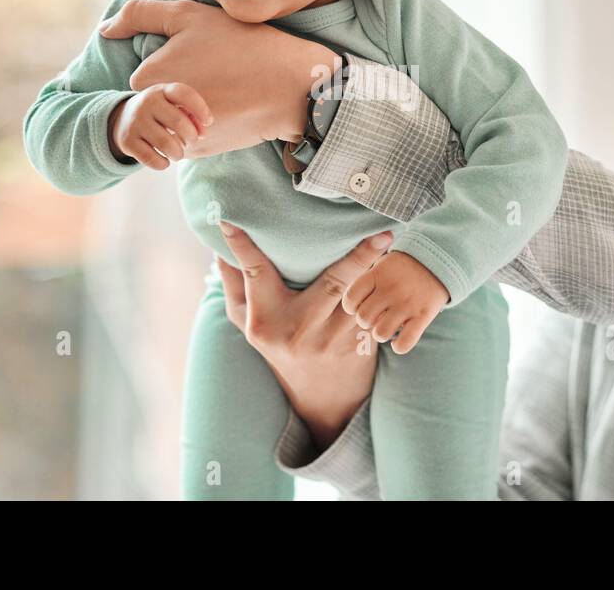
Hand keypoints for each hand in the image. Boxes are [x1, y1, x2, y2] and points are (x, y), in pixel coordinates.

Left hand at [98, 0, 340, 158]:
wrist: (288, 86)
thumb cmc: (240, 44)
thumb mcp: (188, 16)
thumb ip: (141, 15)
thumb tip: (105, 29)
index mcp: (146, 77)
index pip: (145, 70)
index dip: (173, 58)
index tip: (203, 53)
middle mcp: (153, 112)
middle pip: (156, 96)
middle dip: (179, 84)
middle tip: (217, 71)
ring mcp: (172, 134)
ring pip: (171, 117)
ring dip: (189, 106)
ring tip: (225, 88)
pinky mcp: (197, 152)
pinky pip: (189, 135)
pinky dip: (206, 123)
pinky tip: (231, 107)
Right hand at [108, 82, 211, 169]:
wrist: (122, 119)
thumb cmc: (159, 114)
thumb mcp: (173, 107)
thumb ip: (191, 116)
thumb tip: (203, 133)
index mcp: (161, 91)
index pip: (184, 93)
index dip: (201, 108)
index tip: (208, 122)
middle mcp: (146, 103)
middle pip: (179, 122)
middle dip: (191, 137)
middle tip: (190, 141)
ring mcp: (135, 122)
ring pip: (166, 144)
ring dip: (178, 153)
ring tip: (178, 153)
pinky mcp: (127, 141)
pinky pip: (152, 159)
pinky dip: (163, 164)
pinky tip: (164, 161)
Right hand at [215, 221, 391, 450]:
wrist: (323, 396)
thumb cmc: (278, 343)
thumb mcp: (246, 321)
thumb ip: (233, 283)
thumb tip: (217, 245)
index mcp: (264, 321)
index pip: (255, 273)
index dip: (244, 245)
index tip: (234, 218)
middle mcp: (298, 330)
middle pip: (330, 283)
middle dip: (356, 257)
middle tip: (381, 234)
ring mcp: (331, 339)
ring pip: (358, 294)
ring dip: (376, 267)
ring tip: (389, 239)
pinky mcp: (357, 344)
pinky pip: (372, 308)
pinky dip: (381, 286)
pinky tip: (396, 269)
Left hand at [341, 251, 449, 353]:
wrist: (438, 260)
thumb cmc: (401, 267)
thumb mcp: (381, 264)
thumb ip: (365, 282)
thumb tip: (350, 308)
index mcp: (377, 274)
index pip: (351, 299)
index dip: (352, 306)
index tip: (359, 305)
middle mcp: (391, 289)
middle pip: (364, 318)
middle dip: (367, 321)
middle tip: (376, 316)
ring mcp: (407, 303)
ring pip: (380, 333)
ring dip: (381, 333)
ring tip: (387, 326)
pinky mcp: (424, 315)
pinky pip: (404, 342)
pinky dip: (399, 346)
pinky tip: (399, 340)